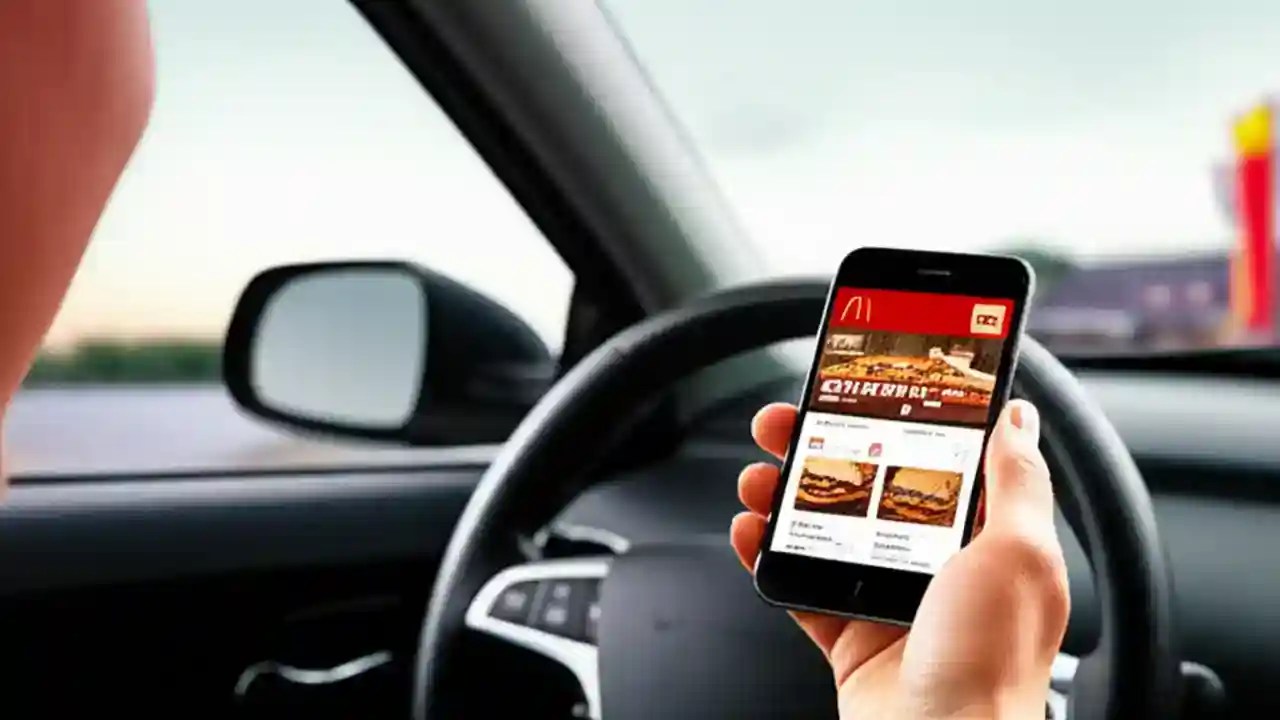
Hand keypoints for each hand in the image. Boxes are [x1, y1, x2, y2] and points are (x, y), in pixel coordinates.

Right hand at [731, 400, 1069, 718]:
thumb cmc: (990, 666)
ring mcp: (889, 599)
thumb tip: (1018, 416)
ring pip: (827, 528)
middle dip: (823, 447)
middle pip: (870, 483)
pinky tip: (749, 530)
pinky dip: (766, 554)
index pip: (943, 456)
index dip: (903, 416)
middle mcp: (939, 566)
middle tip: (787, 422)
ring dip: (784, 494)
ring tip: (758, 476)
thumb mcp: (1019, 554)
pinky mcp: (848, 634)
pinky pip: (798, 583)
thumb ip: (1016, 481)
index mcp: (987, 539)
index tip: (868, 384)